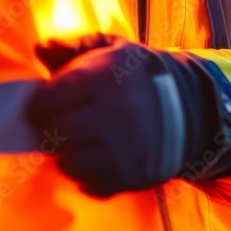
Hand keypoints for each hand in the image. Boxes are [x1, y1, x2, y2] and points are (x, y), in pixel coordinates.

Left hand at [28, 34, 224, 196]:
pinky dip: (88, 175)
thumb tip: (42, 48)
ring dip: (69, 154)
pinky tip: (100, 156)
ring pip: (68, 164)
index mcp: (108, 77)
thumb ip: (75, 46)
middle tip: (65, 123)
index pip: (48, 99)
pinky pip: (90, 185)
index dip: (41, 103)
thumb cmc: (140, 75)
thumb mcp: (113, 49)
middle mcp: (118, 113)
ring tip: (82, 141)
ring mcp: (127, 149)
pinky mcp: (134, 176)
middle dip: (53, 129)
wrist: (190, 106)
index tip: (46, 103)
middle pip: (55, 134)